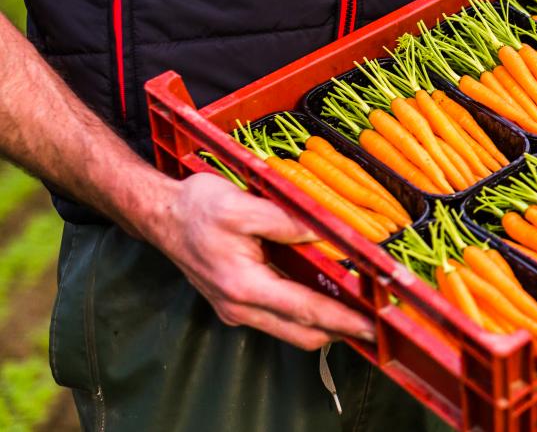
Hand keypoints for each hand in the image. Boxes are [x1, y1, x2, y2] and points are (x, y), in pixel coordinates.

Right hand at [144, 173, 376, 349]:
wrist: (160, 215)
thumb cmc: (197, 208)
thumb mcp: (243, 205)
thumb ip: (287, 221)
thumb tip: (324, 233)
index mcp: (244, 285)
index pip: (306, 310)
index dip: (343, 320)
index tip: (371, 327)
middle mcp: (240, 306)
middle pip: (302, 332)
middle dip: (341, 331)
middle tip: (376, 325)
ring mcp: (237, 308)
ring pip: (291, 330)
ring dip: (325, 326)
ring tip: (359, 314)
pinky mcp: (237, 303)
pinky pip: (279, 317)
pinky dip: (306, 315)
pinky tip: (327, 300)